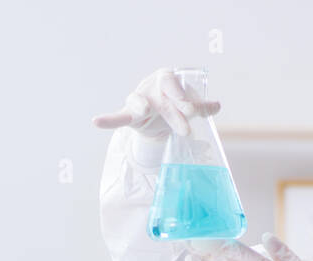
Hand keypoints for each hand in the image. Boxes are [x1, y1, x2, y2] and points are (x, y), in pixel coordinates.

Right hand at [92, 67, 220, 138]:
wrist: (156, 120)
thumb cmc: (172, 107)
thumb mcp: (187, 108)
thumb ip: (202, 107)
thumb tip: (217, 105)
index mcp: (166, 79)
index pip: (173, 83)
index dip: (182, 96)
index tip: (192, 111)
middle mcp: (151, 86)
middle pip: (161, 97)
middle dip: (174, 112)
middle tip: (186, 129)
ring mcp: (138, 99)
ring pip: (139, 102)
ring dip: (142, 107)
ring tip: (145, 110)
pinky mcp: (128, 115)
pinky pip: (117, 117)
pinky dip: (107, 120)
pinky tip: (96, 121)